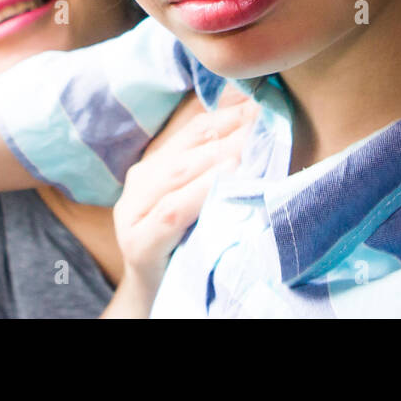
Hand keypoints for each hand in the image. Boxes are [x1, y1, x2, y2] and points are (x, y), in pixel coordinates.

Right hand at [111, 87, 257, 308]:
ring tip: (252, 141)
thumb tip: (257, 121)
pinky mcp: (138, 243)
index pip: (195, 130)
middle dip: (231, 131)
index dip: (230, 114)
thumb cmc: (186, 245)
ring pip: (178, 173)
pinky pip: (172, 212)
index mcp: (154, 166)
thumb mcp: (200, 202)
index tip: (265, 102)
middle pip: (190, 148)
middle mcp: (139, 183)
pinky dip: (200, 192)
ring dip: (219, 155)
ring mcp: (133, 214)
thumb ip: (218, 168)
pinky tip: (227, 177)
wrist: (156, 299)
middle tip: (266, 118)